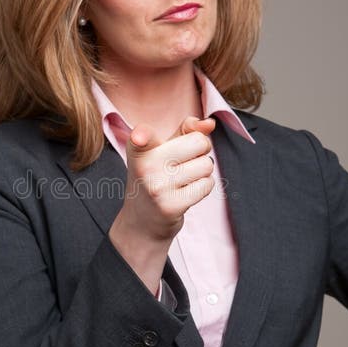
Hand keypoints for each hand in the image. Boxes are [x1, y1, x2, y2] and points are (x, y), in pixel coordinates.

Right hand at [119, 115, 216, 243]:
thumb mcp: (164, 149)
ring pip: (207, 165)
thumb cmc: (157, 177)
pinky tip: (186, 193)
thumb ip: (186, 130)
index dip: (142, 135)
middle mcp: (145, 168)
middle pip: (198, 142)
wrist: (143, 222)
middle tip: (182, 164)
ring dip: (202, 172)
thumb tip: (210, 124)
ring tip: (183, 180)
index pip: (143, 134)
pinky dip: (203, 187)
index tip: (139, 138)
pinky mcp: (171, 206)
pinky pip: (207, 185)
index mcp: (138, 149)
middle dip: (200, 151)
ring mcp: (158, 188)